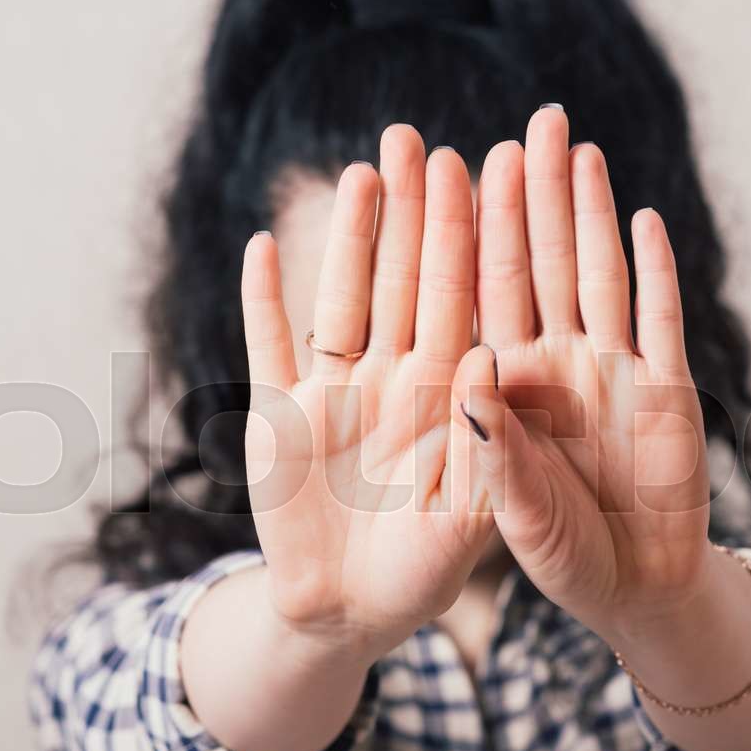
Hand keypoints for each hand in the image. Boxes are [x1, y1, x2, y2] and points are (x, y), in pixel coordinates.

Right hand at [240, 125, 496, 663]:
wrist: (346, 613)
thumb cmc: (422, 573)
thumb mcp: (467, 520)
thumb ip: (482, 447)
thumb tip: (487, 358)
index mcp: (445, 397)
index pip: (458, 300)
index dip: (464, 238)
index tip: (476, 170)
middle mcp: (393, 379)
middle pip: (403, 280)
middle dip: (411, 212)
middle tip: (415, 137)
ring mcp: (334, 391)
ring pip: (342, 296)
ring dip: (348, 238)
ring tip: (359, 173)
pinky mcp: (279, 414)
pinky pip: (268, 345)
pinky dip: (263, 301)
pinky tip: (264, 245)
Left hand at [457, 106, 717, 636]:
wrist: (636, 588)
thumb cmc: (558, 552)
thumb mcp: (511, 511)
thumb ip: (491, 449)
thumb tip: (469, 378)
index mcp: (503, 385)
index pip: (483, 292)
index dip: (472, 228)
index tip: (457, 163)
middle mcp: (555, 364)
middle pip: (539, 262)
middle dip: (532, 194)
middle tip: (529, 123)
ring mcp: (613, 370)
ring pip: (596, 273)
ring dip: (588, 213)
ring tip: (578, 148)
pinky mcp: (666, 389)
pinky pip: (659, 318)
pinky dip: (656, 270)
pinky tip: (644, 217)